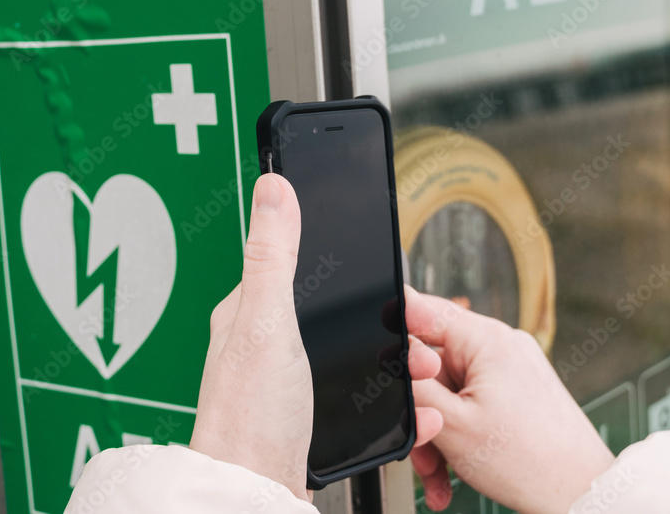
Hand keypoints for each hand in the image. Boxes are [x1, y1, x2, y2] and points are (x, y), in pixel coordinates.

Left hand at [190, 174, 444, 499]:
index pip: (298, 264)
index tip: (382, 267)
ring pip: (355, 352)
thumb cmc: (249, 416)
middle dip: (384, 319)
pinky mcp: (310, 413)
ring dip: (396, 360)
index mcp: (250, 311)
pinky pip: (361, 393)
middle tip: (414, 329)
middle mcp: (267, 341)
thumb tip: (273, 187)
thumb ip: (272, 256)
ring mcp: (290, 379)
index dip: (343, 262)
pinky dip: (393, 399)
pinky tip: (414, 406)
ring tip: (420, 369)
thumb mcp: (266, 323)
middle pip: (337, 310)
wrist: (256, 495)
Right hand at [406, 287, 612, 513]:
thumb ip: (414, 383)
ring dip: (436, 433)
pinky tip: (452, 473)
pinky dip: (457, 437)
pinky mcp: (516, 395)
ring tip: (438, 472)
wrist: (580, 495)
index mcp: (487, 339)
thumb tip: (391, 351)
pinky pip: (470, 406)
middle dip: (420, 410)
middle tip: (419, 445)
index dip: (394, 339)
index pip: (422, 312)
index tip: (380, 367)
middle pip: (432, 365)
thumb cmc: (531, 462)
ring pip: (448, 393)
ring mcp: (510, 371)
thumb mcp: (451, 423)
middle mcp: (501, 347)